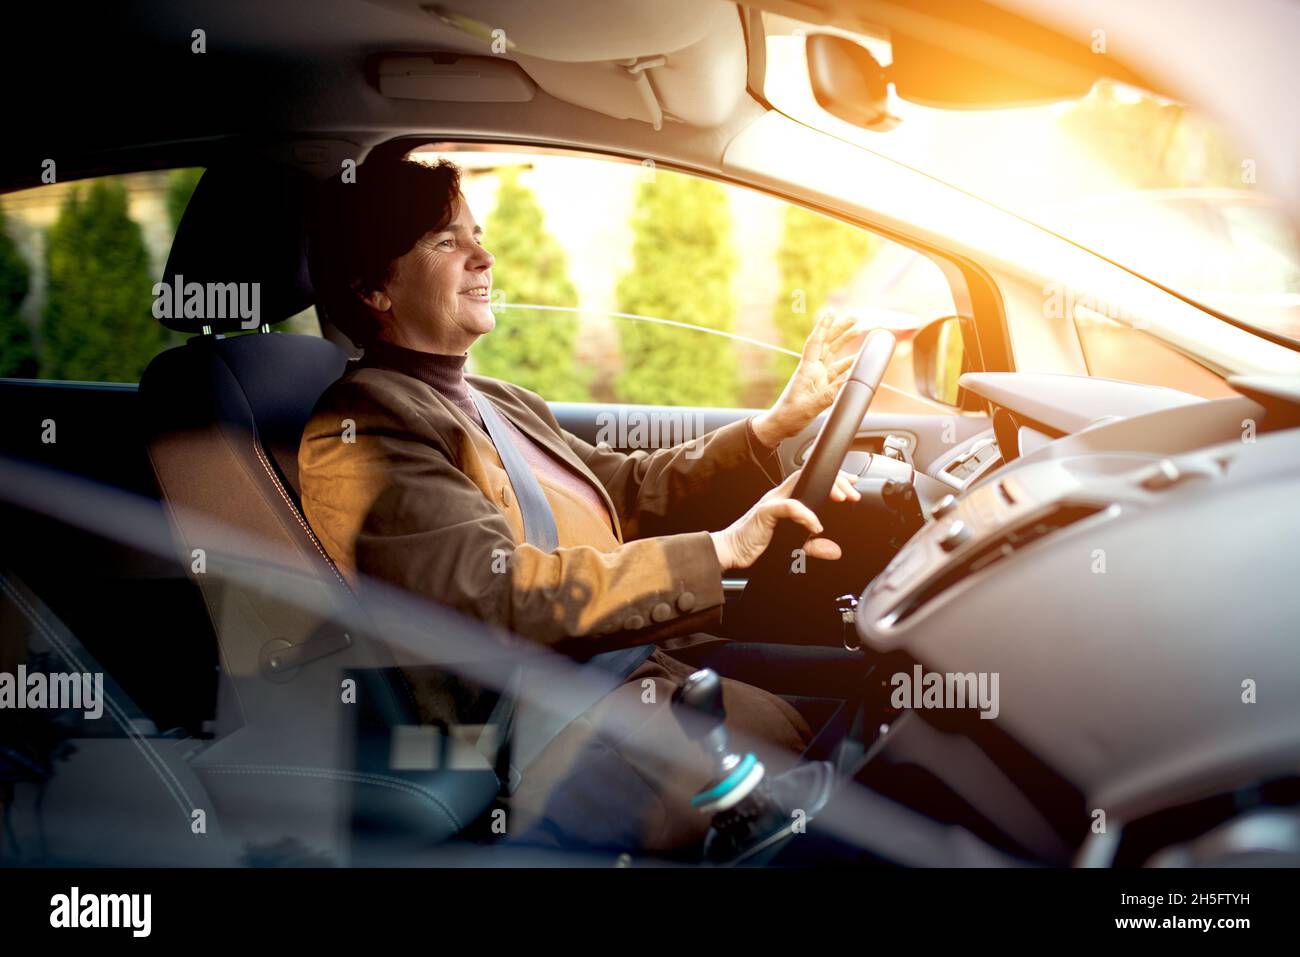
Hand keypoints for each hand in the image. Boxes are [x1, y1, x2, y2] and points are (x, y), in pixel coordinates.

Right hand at [710, 467, 861, 569]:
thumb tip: (833, 550)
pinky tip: (816, 526)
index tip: (852, 484)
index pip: (811, 481)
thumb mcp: (792, 549)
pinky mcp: (765, 512)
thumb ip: (813, 548)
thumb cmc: (755, 546)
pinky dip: (805, 515)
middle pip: (809, 476)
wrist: (730, 552)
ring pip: (801, 483)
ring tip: (843, 499)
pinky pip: (789, 507)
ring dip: (825, 490)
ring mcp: (772, 502)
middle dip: (835, 480)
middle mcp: (779, 496)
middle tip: (853, 493)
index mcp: (786, 501)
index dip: (833, 479)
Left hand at [752, 311, 865, 447]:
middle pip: (827, 343)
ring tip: (858, 330)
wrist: (781, 425)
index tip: (831, 313)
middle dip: (839, 329)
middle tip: (854, 317)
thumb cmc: (789, 415)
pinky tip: (856, 359)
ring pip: (833, 353)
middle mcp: (812, 369)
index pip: (815, 342)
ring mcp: (817, 377)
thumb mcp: (809, 406)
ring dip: (844, 341)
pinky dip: (847, 363)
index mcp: (806, 370)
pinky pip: (837, 370)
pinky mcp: (821, 385)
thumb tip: (847, 383)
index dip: (823, 327)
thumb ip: (828, 395)